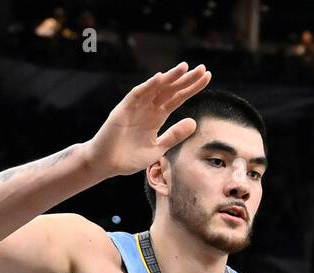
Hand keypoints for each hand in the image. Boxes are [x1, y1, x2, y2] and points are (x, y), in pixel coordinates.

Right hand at [85, 63, 211, 178]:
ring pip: (155, 89)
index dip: (191, 88)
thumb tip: (194, 122)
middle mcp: (147, 108)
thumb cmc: (130, 157)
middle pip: (170, 90)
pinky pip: (137, 95)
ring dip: (169, 78)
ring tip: (185, 67)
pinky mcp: (122, 110)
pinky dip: (148, 86)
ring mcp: (135, 107)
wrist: (106, 164)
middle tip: (203, 68)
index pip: (177, 98)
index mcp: (157, 116)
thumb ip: (174, 135)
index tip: (207, 78)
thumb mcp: (159, 147)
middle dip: (185, 79)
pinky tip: (160, 78)